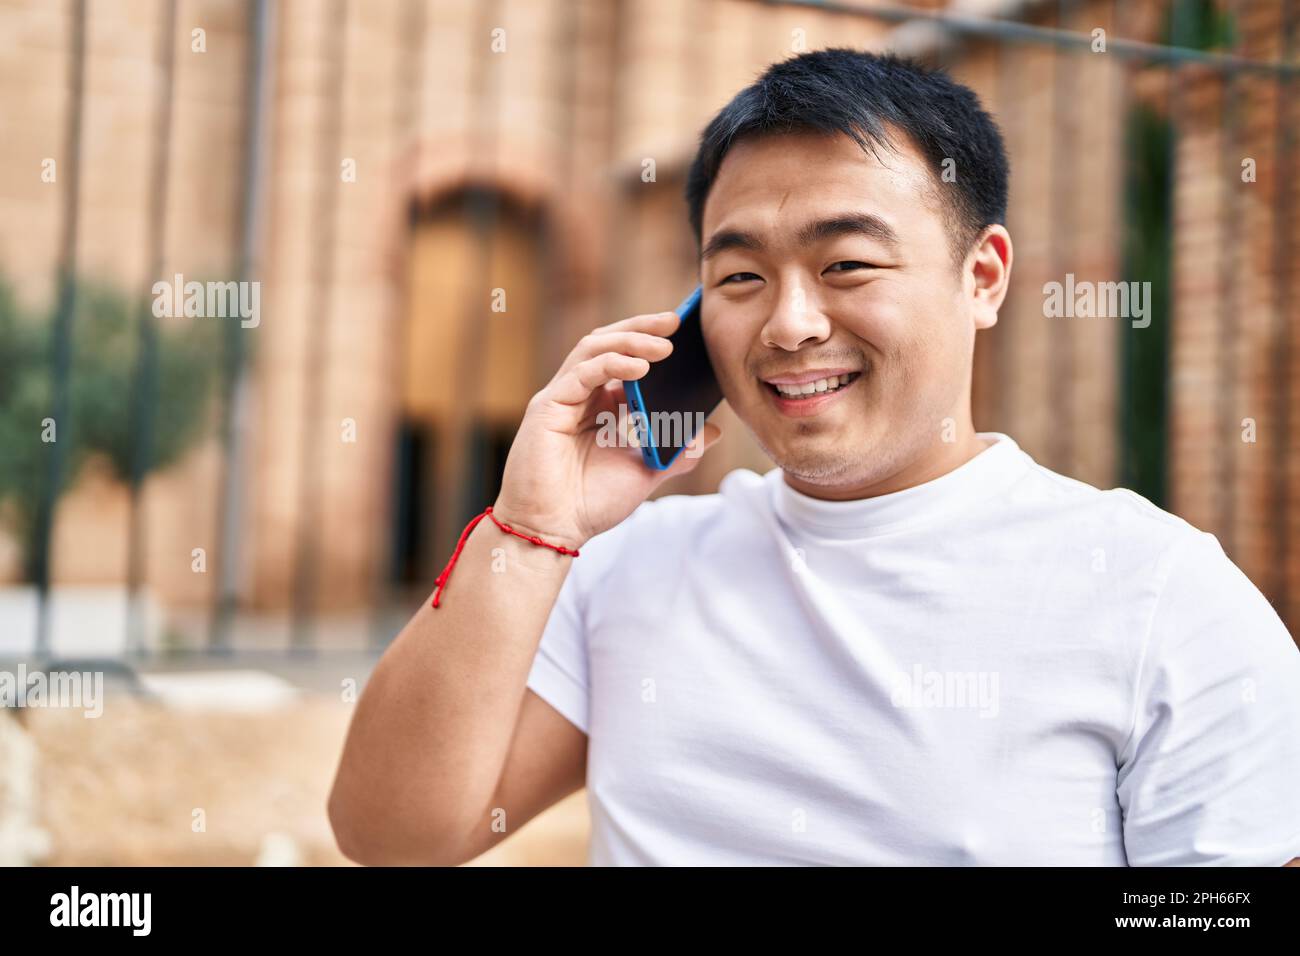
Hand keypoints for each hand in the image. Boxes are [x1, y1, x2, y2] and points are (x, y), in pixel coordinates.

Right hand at [492, 310, 722, 549]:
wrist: (554, 531)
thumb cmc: (591, 502)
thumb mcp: (646, 471)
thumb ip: (676, 450)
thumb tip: (710, 430)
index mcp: (599, 405)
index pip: (624, 359)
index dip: (650, 341)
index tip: (685, 332)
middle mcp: (579, 395)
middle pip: (608, 343)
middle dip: (641, 328)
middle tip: (675, 320)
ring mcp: (561, 398)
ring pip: (593, 348)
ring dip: (630, 340)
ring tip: (665, 343)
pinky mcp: (548, 408)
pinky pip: (582, 373)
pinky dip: (612, 364)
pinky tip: (641, 366)